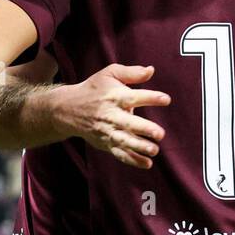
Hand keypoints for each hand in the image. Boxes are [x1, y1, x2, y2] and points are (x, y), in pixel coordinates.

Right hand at [53, 64, 169, 168]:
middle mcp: (111, 115)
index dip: (150, 98)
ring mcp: (108, 131)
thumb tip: (151, 70)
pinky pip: (119, 153)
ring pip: (124, 141)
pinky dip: (133, 160)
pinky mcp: (105, 143)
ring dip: (139, 147)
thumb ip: (131, 73)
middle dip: (144, 129)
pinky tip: (147, 163)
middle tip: (160, 134)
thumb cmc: (94, 89)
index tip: (166, 99)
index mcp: (114, 96)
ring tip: (154, 150)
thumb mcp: (109, 74)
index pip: (134, 97)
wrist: (68, 109)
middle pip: (128, 123)